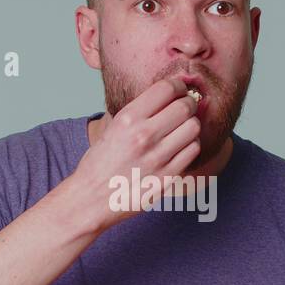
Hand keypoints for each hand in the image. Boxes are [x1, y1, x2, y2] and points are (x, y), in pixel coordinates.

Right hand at [67, 77, 202, 232]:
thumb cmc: (100, 162)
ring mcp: (157, 158)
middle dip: (188, 104)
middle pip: (185, 106)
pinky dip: (190, 145)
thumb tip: (171, 95)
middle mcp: (143, 136)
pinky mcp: (167, 177)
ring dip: (191, 125)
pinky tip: (180, 147)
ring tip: (182, 129)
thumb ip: (140, 112)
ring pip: (193, 128)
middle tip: (185, 108)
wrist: (90, 198)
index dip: (178, 86)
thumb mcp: (113, 128)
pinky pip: (192, 151)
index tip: (179, 90)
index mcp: (128, 118)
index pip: (167, 89)